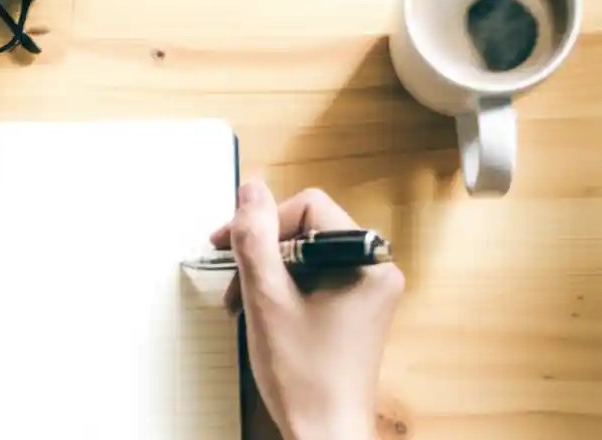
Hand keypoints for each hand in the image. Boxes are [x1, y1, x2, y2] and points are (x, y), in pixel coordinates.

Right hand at [210, 181, 403, 439]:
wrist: (325, 435)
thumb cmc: (303, 375)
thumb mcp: (266, 298)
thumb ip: (255, 238)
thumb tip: (251, 187)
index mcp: (366, 261)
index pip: (307, 209)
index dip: (262, 222)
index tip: (225, 246)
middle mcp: (376, 270)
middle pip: (306, 231)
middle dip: (262, 252)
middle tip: (231, 283)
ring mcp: (368, 292)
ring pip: (306, 256)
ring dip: (267, 273)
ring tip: (242, 305)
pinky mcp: (357, 310)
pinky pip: (315, 278)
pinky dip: (283, 289)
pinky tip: (262, 313)